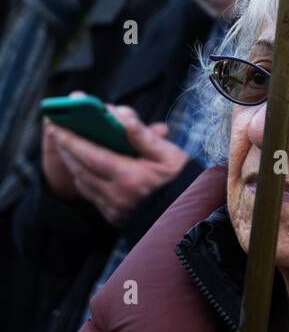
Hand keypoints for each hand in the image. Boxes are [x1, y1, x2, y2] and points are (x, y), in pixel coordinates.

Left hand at [49, 105, 189, 227]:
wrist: (189, 216)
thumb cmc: (181, 180)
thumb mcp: (169, 153)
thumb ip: (143, 135)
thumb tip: (121, 114)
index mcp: (129, 176)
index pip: (91, 155)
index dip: (72, 140)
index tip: (57, 127)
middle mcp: (117, 194)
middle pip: (81, 169)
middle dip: (66, 149)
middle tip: (57, 130)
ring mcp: (114, 208)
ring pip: (83, 183)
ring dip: (72, 163)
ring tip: (67, 145)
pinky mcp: (114, 216)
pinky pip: (91, 195)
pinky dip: (83, 179)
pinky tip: (84, 168)